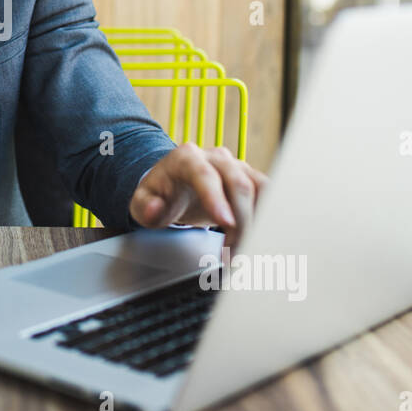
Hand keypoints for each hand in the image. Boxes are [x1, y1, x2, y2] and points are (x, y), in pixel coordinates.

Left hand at [127, 144, 268, 249]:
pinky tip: (259, 238)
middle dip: (240, 222)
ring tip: (244, 250)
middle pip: (238, 184)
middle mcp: (215, 158)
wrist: (176, 184)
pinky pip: (268, 195)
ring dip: (257, 222)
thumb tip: (155, 210)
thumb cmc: (161, 193)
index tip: (225, 223)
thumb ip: (146, 207)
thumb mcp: (143, 202)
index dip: (216, 198)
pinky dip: (267, 217)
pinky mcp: (251, 178)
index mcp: (186, 159)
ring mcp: (236, 166)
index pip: (204, 175)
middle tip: (232, 253)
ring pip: (259, 189)